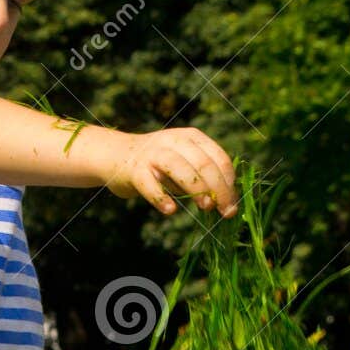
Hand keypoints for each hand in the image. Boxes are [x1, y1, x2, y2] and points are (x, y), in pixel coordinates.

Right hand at [105, 128, 237, 216]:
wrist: (118, 156)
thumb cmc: (159, 165)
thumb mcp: (184, 163)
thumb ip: (202, 177)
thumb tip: (225, 203)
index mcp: (192, 138)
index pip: (218, 158)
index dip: (229, 183)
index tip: (231, 204)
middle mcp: (174, 141)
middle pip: (204, 164)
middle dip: (218, 189)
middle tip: (225, 212)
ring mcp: (153, 154)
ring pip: (180, 169)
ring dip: (197, 189)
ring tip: (206, 208)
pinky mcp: (135, 170)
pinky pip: (150, 184)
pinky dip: (161, 198)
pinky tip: (171, 210)